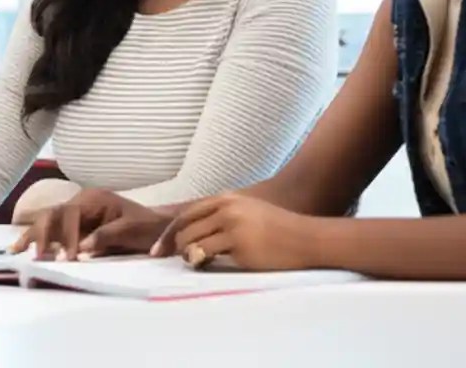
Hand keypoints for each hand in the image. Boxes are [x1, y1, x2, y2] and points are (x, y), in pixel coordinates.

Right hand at [10, 189, 170, 260]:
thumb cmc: (146, 226)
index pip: (70, 213)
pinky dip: (37, 238)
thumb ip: (105, 236)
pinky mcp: (74, 224)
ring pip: (47, 220)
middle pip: (52, 214)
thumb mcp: (130, 229)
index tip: (68, 257)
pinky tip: (20, 247)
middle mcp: (80, 201)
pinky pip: (52, 229)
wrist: (156, 226)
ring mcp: (75, 212)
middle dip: (42, 234)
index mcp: (93, 198)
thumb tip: (82, 248)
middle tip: (39, 257)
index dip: (66, 235)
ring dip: (32, 235)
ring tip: (15, 250)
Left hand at [152, 193, 316, 270]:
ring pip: (192, 242)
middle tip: (173, 259)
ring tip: (196, 262)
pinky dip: (200, 261)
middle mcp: (226, 208)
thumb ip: (222, 216)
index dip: (169, 232)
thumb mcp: (247, 211)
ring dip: (188, 255)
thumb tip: (195, 233)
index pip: (187, 214)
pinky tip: (205, 265)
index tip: (159, 248)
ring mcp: (232, 225)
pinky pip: (206, 254)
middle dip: (175, 246)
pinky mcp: (239, 245)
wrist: (307, 238)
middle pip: (185, 228)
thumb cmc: (279, 229)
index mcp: (226, 199)